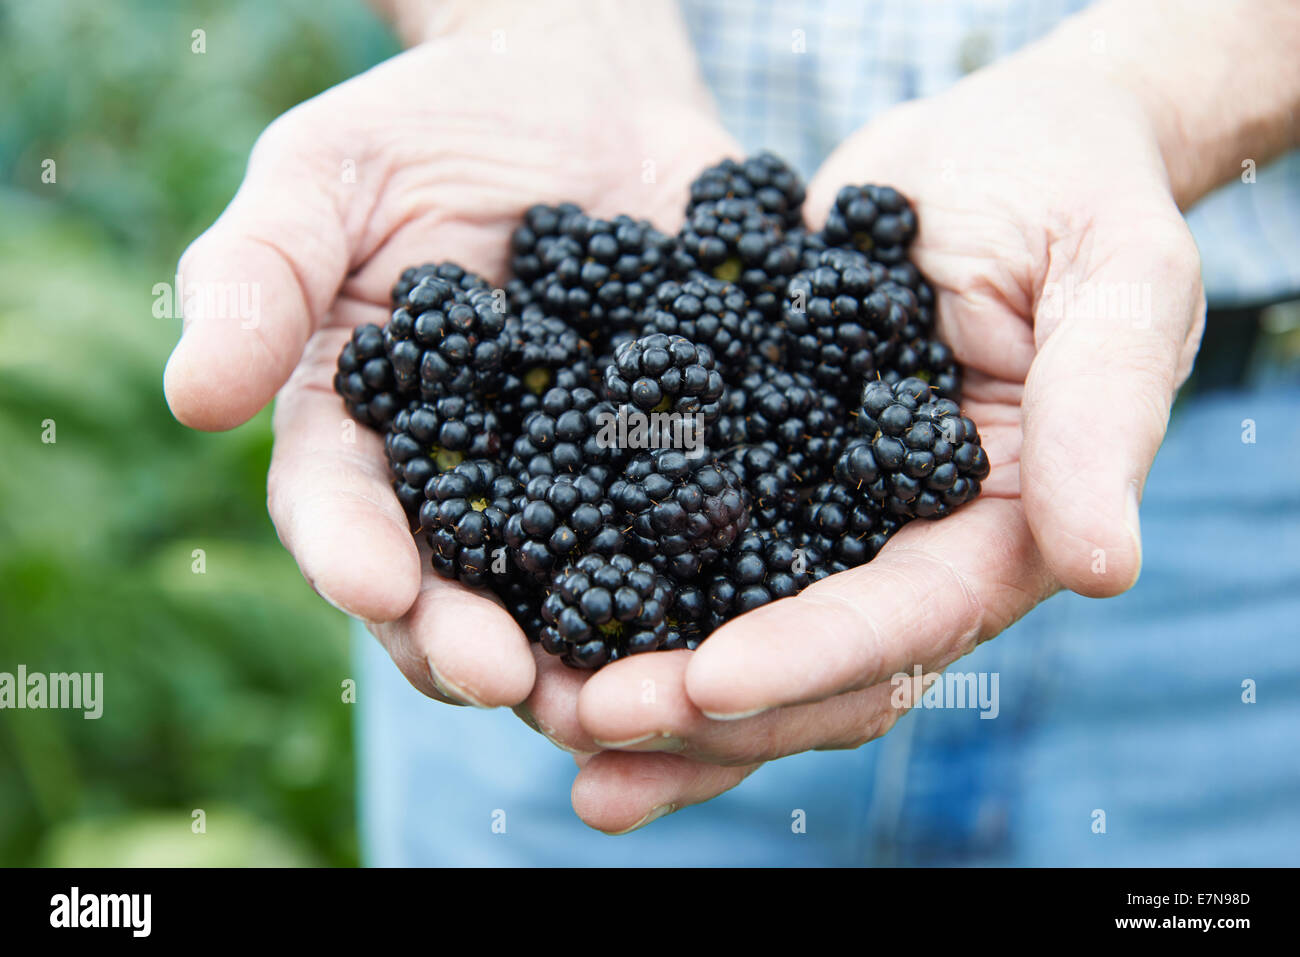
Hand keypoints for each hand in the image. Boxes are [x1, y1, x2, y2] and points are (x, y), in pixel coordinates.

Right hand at [163, 2, 737, 706]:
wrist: (581, 90)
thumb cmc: (429, 126)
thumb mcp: (328, 174)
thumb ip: (261, 273)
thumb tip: (195, 398)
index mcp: (368, 434)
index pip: (341, 509)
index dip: (352, 553)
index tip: (376, 585)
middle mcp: (474, 483)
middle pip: (460, 588)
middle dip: (474, 644)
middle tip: (508, 682)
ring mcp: (580, 481)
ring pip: (579, 591)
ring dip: (596, 657)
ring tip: (626, 698)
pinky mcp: (676, 457)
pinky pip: (696, 521)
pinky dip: (716, 572)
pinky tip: (738, 609)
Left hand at [526, 56, 1205, 832]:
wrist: (994, 150)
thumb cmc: (1077, 199)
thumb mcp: (1116, 285)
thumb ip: (1101, 418)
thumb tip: (1104, 568)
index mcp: (993, 534)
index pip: (900, 623)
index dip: (804, 661)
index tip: (701, 684)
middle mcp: (901, 552)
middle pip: (807, 669)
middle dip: (698, 710)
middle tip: (580, 724)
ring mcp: (822, 518)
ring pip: (734, 633)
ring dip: (644, 690)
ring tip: (538, 711)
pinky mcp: (755, 465)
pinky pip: (682, 541)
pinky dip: (614, 579)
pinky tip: (531, 609)